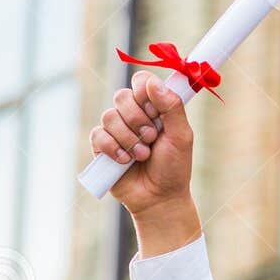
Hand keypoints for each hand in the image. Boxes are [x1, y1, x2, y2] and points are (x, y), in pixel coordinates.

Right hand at [89, 71, 200, 251]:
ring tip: (143, 156)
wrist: (159, 198)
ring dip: (129, 138)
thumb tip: (153, 83)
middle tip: (152, 138)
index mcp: (154, 107)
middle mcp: (133, 114)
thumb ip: (172, 107)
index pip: (141, 81)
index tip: (156, 111)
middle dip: (138, 120)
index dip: (145, 93)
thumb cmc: (174, 167)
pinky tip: (126, 162)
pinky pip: (98, 135)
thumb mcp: (181, 136)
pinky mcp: (102, 146)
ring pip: (109, 116)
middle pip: (122, 96)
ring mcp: (116, 130)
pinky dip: (114, 148)